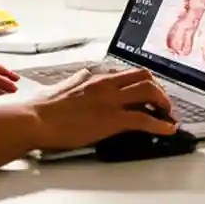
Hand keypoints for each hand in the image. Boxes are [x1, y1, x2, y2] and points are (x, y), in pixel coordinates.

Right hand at [31, 68, 177, 150]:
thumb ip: (77, 80)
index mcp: (95, 78)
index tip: (150, 95)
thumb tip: (82, 75)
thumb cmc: (44, 108)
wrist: (36, 120)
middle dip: (159, 90)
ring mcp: (111, 101)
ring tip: (168, 117)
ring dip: (164, 104)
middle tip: (163, 106)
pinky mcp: (112, 119)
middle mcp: (106, 84)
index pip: (128, 73)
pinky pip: (145, 119)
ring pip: (149, 91)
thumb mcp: (63, 86)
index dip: (144, 84)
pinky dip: (161, 125)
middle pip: (145, 77)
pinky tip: (168, 130)